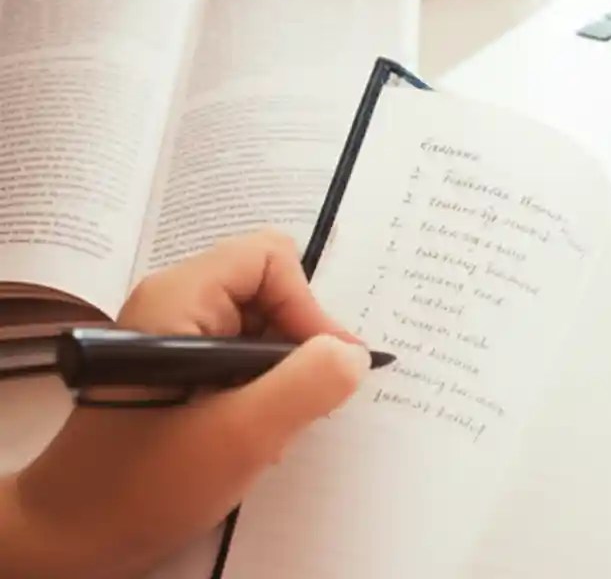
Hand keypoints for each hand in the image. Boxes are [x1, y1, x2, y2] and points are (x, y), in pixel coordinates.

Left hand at [0, 231, 369, 578]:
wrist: (72, 536)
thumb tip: (352, 354)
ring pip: (259, 326)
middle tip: (304, 402)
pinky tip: (253, 432)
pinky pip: (240, 356)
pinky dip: (262, 390)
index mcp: (179, 299)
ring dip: (283, 373)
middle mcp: (174, 304)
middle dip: (299, 343)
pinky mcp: (175, 369)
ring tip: (272, 425)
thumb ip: (309, 384)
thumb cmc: (148, 483)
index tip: (326, 367)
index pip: (269, 259)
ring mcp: (172, 337)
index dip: (308, 306)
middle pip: (268, 289)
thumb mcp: (243, 436)